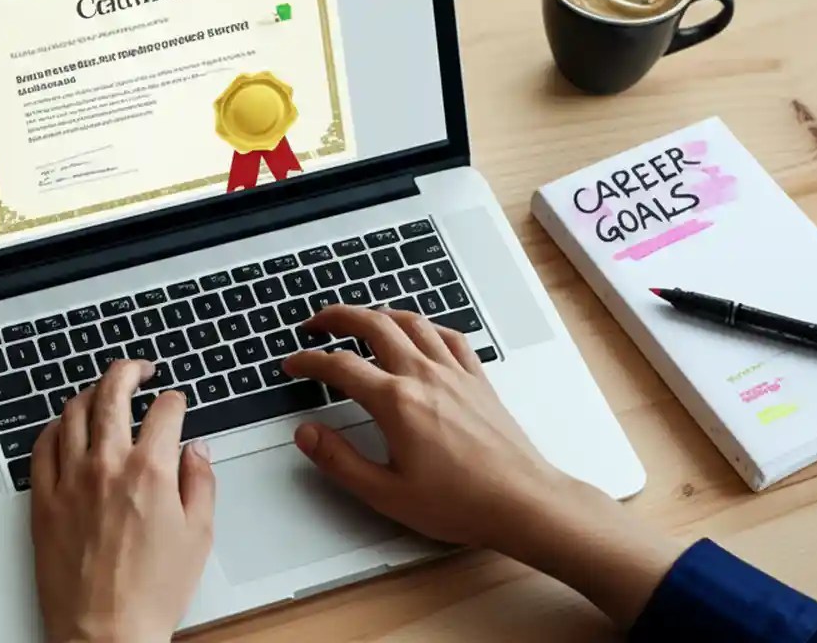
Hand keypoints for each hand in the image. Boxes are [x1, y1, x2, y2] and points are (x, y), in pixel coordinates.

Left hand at [30, 360, 215, 642]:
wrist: (105, 632)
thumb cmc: (152, 593)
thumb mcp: (199, 536)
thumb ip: (200, 482)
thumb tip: (197, 450)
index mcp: (150, 472)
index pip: (165, 411)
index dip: (176, 400)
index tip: (177, 403)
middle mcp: (106, 466)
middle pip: (113, 393)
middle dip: (130, 371)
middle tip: (139, 369)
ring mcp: (70, 480)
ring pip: (74, 412)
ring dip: (92, 392)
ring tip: (103, 391)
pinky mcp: (44, 500)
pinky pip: (42, 447)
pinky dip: (56, 427)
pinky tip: (66, 427)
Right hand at [283, 305, 560, 549]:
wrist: (522, 502)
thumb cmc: (461, 502)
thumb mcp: (385, 492)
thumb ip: (339, 460)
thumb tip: (306, 434)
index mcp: (397, 402)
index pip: (340, 366)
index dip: (309, 361)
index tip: (294, 364)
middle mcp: (424, 376)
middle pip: (374, 325)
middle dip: (338, 316)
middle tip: (317, 323)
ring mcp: (454, 373)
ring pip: (412, 322)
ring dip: (379, 313)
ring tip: (360, 319)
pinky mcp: (478, 380)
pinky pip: (449, 337)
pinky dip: (426, 326)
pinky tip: (419, 332)